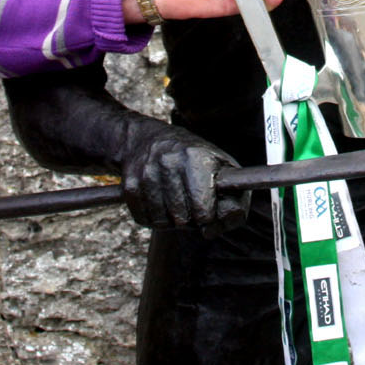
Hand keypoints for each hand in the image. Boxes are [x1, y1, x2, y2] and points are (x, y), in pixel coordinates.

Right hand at [122, 127, 250, 233]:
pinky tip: (159, 202)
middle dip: (189, 220)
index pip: (203, 210)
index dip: (208, 216)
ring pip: (162, 222)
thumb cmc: (192, 156)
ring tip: (176, 203)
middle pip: (182, 219)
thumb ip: (234, 197)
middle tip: (190, 206)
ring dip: (171, 220)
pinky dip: (153, 218)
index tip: (207, 207)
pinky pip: (144, 219)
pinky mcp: (130, 184)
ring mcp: (147, 173)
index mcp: (195, 157)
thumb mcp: (220, 165)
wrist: (146, 138)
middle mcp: (169, 163)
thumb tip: (218, 226)